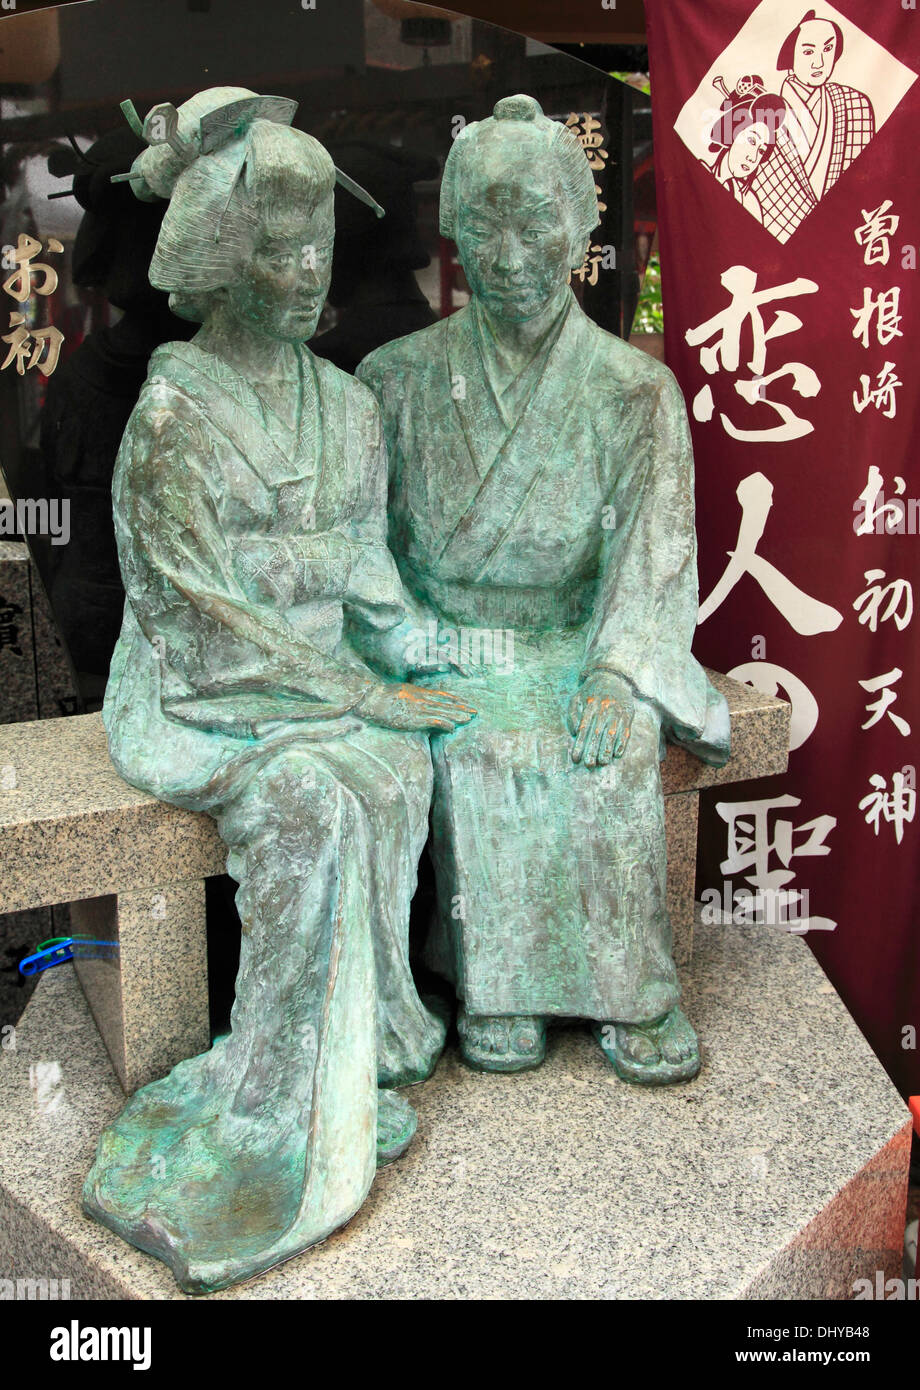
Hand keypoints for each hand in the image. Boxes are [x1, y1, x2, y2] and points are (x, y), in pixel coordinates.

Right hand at [357, 681, 476, 732]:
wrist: (372, 699)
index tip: (465, 702)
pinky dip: (444, 724)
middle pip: (446, 703)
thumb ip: (412, 695)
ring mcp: (418, 708)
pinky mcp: (414, 718)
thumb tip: (419, 701)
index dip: (455, 699)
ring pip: (443, 712)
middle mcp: (422, 699)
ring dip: (457, 715)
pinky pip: (433, 721)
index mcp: (419, 692)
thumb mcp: (400, 691)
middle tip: (475, 711)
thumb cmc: (382, 697)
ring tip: (469, 718)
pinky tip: (452, 728)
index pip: (441, 695)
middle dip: (461, 707)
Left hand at [568, 672, 633, 765]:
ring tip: (602, 762)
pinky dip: (622, 744)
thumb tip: (574, 733)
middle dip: (592, 751)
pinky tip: (617, 754)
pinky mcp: (628, 714)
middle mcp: (604, 708)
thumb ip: (572, 714)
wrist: (612, 677)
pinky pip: (625, 731)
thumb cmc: (591, 692)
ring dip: (607, 750)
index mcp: (590, 704)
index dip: (579, 745)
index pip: (583, 728)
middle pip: (597, 733)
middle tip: (588, 765)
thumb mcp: (577, 698)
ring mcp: (617, 711)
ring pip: (612, 734)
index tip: (575, 758)